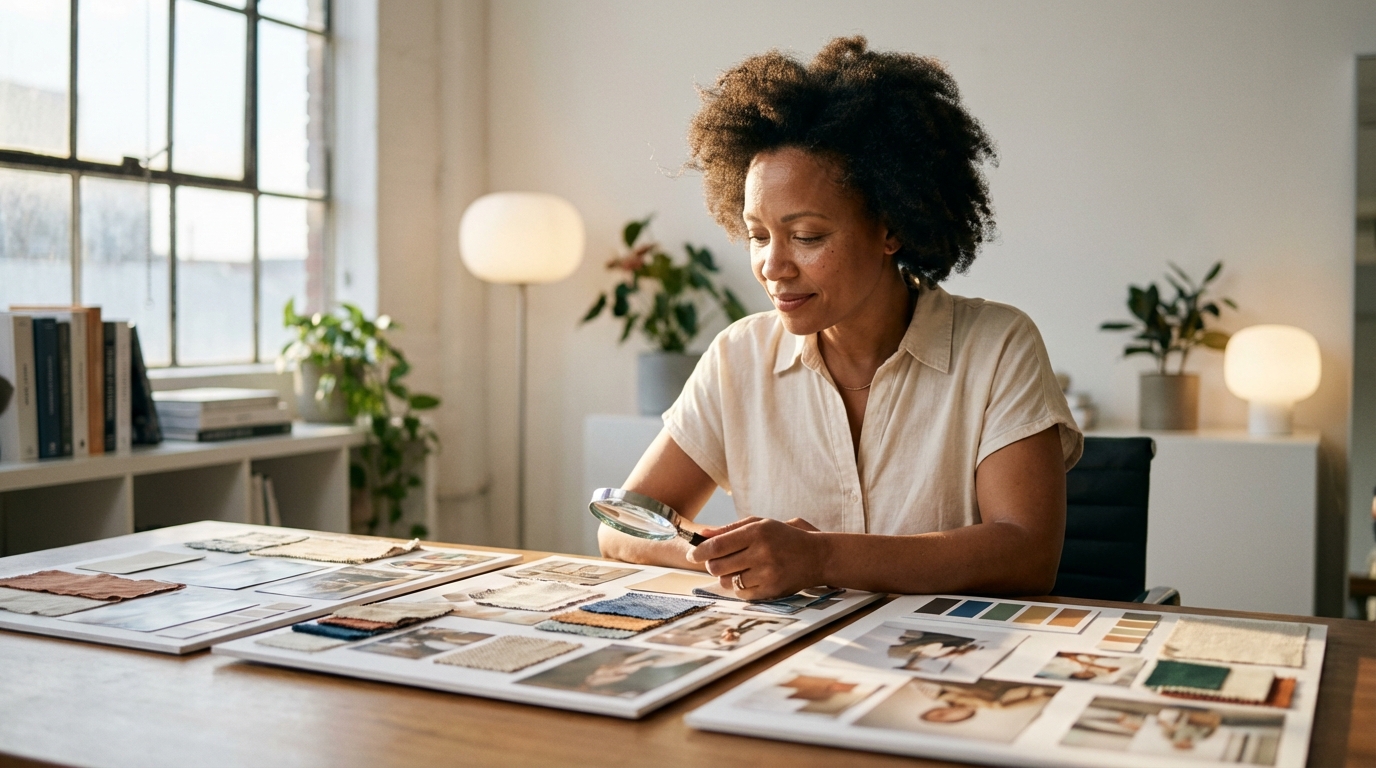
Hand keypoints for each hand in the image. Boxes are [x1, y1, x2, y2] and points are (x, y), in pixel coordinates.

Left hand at [686, 516, 826, 599]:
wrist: (817, 556)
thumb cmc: (785, 538)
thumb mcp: (760, 525)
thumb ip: (730, 529)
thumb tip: (702, 535)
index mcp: (757, 532)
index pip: (717, 545)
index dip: (700, 551)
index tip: (692, 554)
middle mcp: (762, 552)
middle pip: (718, 566)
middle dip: (711, 565)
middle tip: (716, 562)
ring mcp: (767, 573)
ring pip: (728, 582)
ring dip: (726, 577)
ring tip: (737, 569)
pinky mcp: (772, 590)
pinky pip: (742, 594)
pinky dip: (740, 587)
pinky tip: (749, 578)